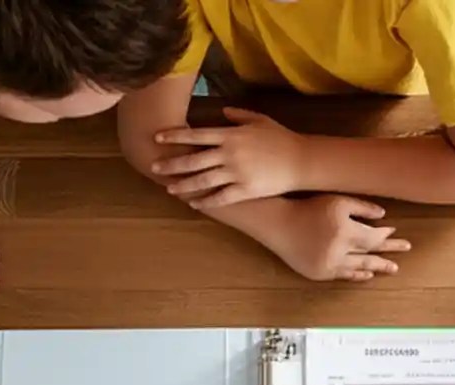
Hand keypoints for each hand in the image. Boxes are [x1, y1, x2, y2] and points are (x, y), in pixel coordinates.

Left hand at [152, 107, 305, 208]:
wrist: (301, 161)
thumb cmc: (280, 138)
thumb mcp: (259, 120)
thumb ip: (238, 115)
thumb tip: (222, 110)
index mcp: (231, 135)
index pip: (196, 134)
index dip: (175, 136)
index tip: (157, 138)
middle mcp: (229, 154)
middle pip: (193, 159)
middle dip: (172, 163)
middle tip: (154, 167)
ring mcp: (236, 173)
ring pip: (202, 181)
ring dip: (183, 185)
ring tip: (169, 188)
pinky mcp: (245, 190)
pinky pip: (220, 197)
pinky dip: (205, 201)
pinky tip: (194, 204)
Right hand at [265, 195, 409, 281]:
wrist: (278, 224)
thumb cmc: (307, 208)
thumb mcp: (336, 201)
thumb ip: (361, 207)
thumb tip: (383, 215)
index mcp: (344, 231)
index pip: (372, 237)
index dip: (385, 235)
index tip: (395, 232)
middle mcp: (338, 251)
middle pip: (370, 253)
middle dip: (389, 252)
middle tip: (406, 249)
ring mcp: (328, 265)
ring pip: (359, 267)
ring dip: (377, 267)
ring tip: (392, 268)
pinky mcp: (319, 273)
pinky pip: (343, 275)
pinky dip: (357, 274)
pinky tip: (367, 274)